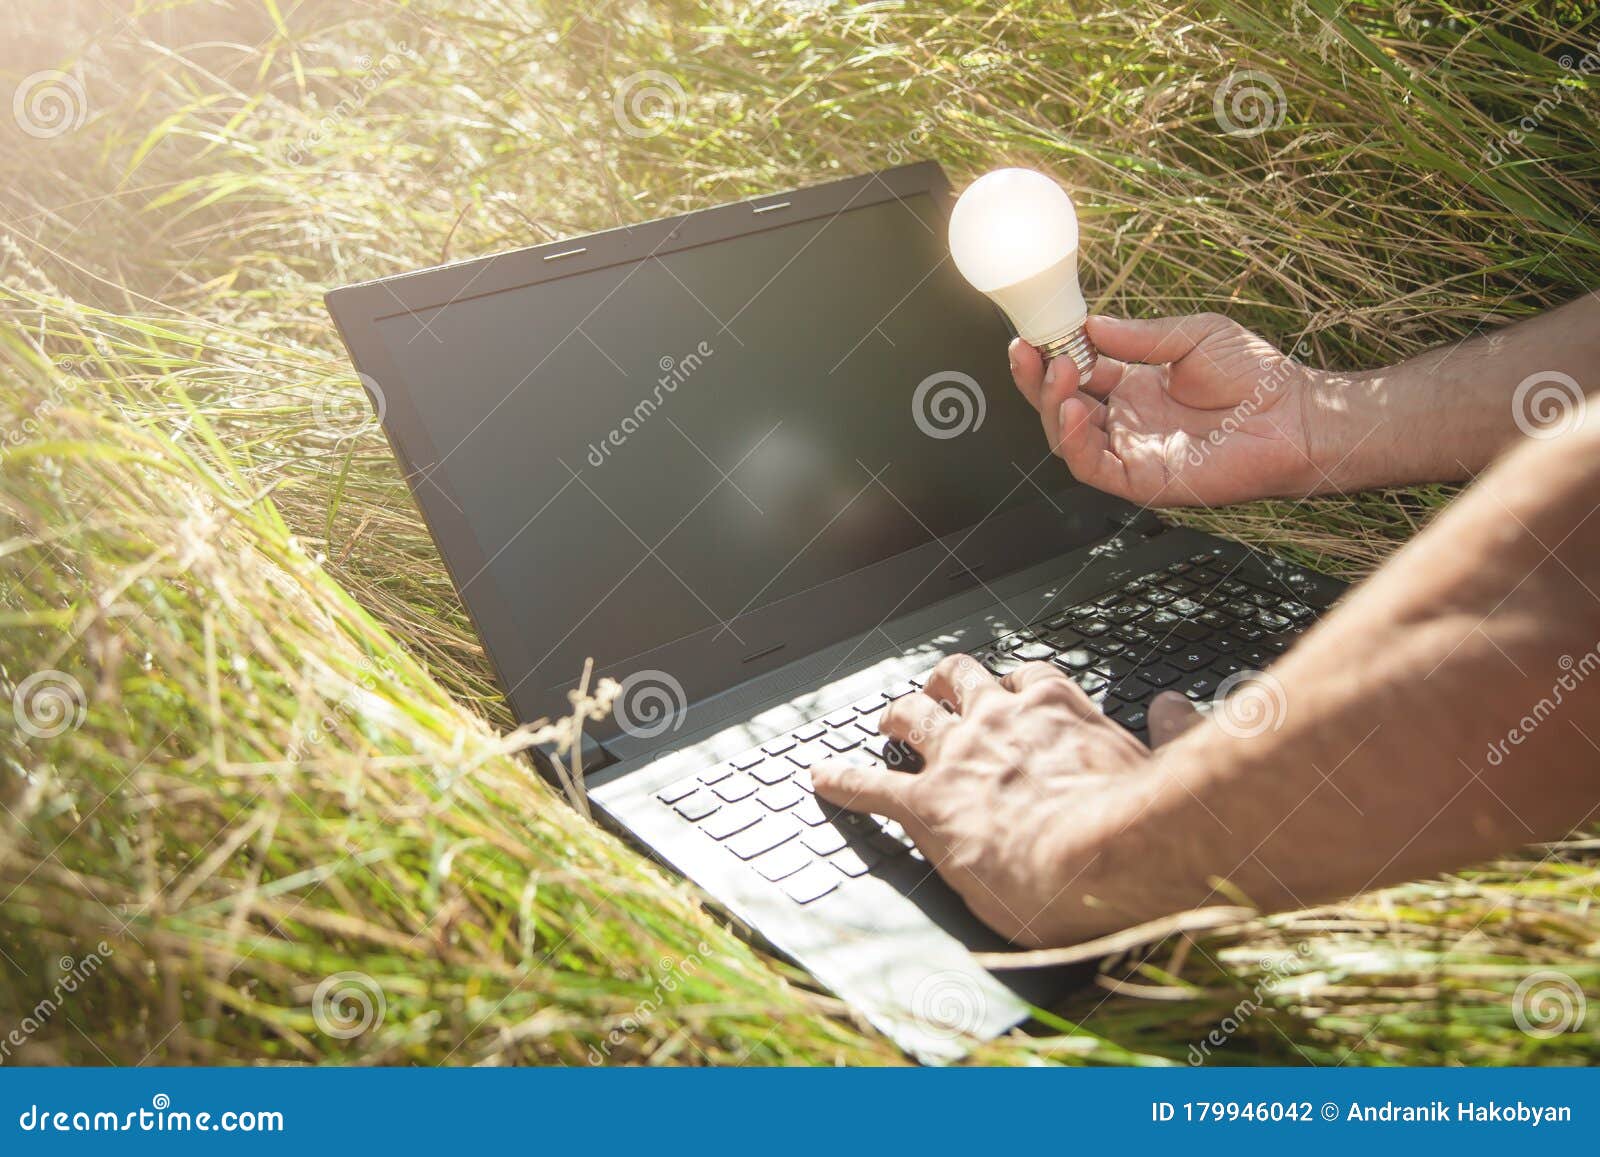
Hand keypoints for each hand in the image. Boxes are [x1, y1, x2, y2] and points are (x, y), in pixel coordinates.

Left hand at [809, 656, 1199, 946]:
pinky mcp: (926, 805)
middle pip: (960, 680)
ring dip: (895, 716)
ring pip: (910, 715)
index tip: (1011, 692)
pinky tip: (820, 778)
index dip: (1013, 685)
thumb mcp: (1163, 765)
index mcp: (1058, 710)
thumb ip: (1171, 733)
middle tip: (936, 693)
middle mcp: (1000, 721)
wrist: (1105, 857)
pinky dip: (841, 780)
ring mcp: (958, 759)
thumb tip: (1182, 707)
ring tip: (885, 721)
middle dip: (945, 683)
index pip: (1026, 678)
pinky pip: (869, 784)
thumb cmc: (1142, 822)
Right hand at [1009, 313, 1324, 505]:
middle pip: (1061, 406)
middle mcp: (1125, 422)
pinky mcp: (1142, 480)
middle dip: (1037, 379)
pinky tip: (1075, 409)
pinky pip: (1092, 467)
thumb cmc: (1256, 378)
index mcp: (1132, 387)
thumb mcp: (1193, 336)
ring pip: (1067, 437)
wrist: (1296, 417)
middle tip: (1031, 350)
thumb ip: (1141, 336)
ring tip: (1058, 372)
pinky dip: (1075, 440)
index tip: (1035, 331)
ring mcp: (1131, 451)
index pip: (1077, 374)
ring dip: (1052, 406)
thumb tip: (1090, 326)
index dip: (1051, 355)